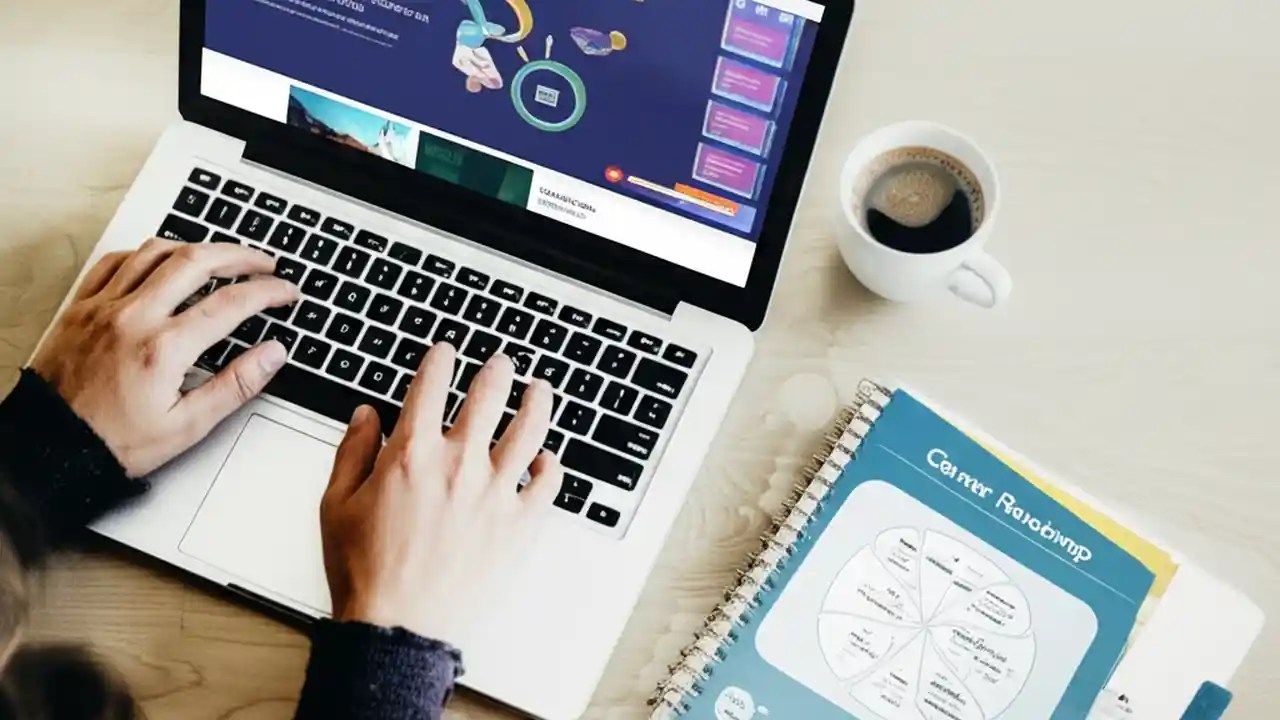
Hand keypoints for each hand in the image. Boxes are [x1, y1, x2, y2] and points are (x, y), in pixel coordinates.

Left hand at [30, 239, 299, 476]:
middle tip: (264, 263)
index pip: (231, 303)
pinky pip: (116, 261)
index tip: (286, 292)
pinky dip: (146, 253)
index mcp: (164, 348)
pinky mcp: (82, 307)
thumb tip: (272, 354)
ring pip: (156, 251)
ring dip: (197, 248)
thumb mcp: (188, 426)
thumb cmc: (114, 442)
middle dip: (240, 256)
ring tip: (220, 256)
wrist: (52, 448)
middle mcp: (133, 317)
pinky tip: (163, 261)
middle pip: (197, 261)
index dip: (268, 291)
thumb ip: (236, 385)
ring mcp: (104, 307)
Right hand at [320, 343, 561, 644]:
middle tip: (502, 363)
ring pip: (530, 428)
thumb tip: (367, 414)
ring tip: (539, 389)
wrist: (397, 627)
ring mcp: (495, 492)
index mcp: (411, 453)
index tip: (445, 352)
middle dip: (497, 370)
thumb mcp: (335, 504)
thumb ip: (353, 451)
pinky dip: (550, 465)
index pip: (431, 384)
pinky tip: (545, 458)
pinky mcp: (519, 524)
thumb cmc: (364, 572)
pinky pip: (548, 483)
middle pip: (489, 394)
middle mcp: (459, 464)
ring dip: (537, 401)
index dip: (440, 359)